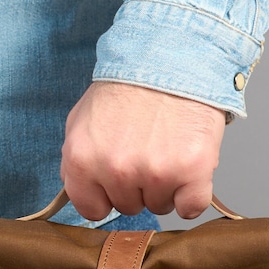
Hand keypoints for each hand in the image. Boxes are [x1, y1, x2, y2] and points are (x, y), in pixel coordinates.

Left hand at [61, 81, 224, 220]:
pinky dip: (192, 195)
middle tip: (146, 151)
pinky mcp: (191, 171)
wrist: (169, 59)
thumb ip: (76, 162)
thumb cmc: (126, 88)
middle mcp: (116, 171)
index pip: (91, 209)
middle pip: (128, 207)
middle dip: (136, 186)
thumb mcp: (81, 122)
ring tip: (166, 149)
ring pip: (160, 205)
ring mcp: (154, 172)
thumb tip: (80, 192)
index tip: (115, 181)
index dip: (106, 196)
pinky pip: (191, 208)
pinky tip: (188, 169)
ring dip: (166, 186)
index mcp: (82, 161)